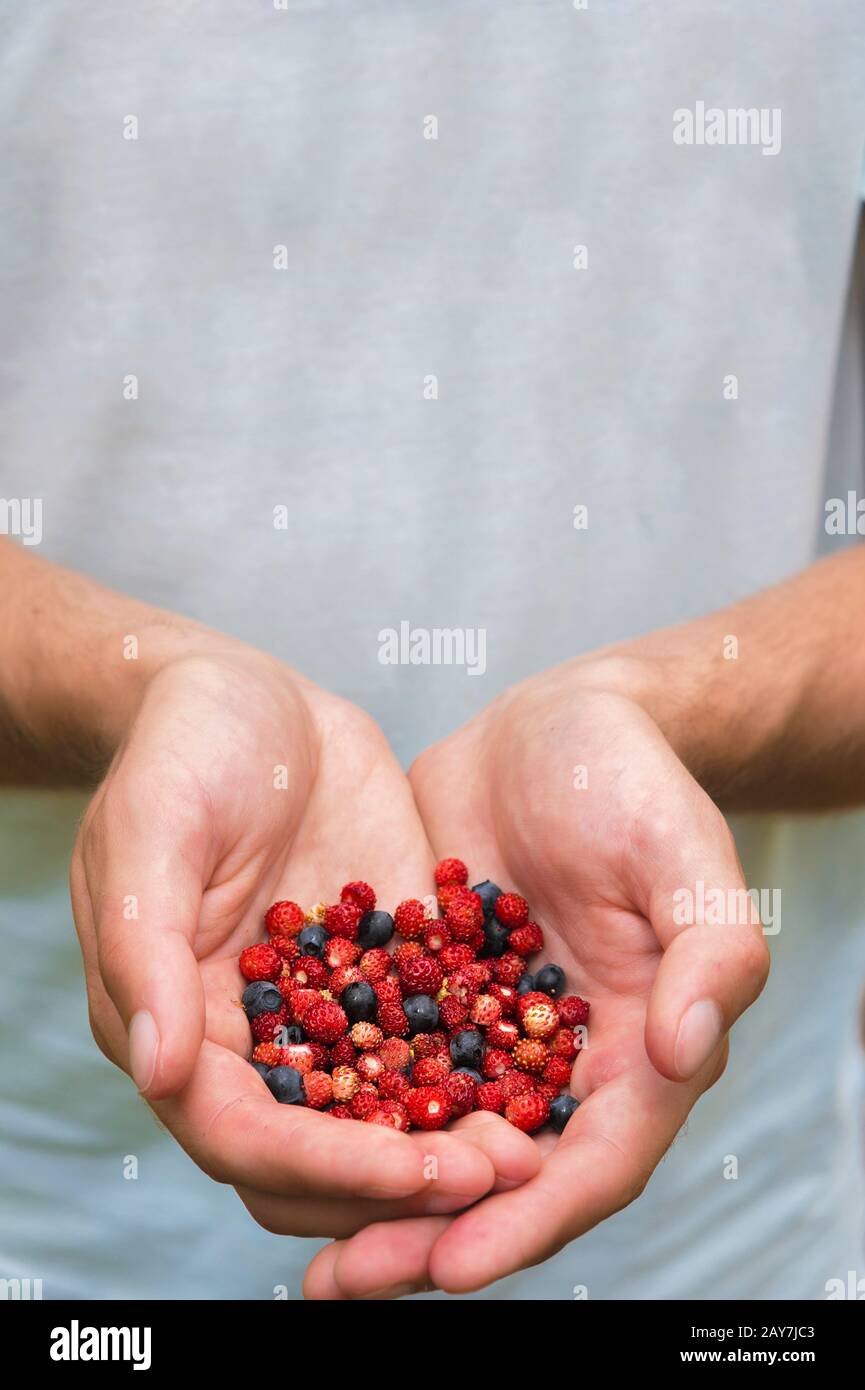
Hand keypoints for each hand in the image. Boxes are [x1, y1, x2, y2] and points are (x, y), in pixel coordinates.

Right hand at [70, 646, 538, 1246]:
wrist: (255, 695)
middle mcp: (253, 1037)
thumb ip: (145, 945)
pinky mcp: (386, 968)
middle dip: (400, 1181)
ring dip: (448, 1145)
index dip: (325, 1165)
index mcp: (179, 1022)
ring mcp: (325, 1008)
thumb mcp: (154, 828)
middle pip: (317, 1155)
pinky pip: (431, 1038)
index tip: (412, 1173)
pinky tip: (545, 1073)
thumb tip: (158, 1068)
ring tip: (532, 1148)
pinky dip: (477, 1068)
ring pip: (381, 1115)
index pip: (242, 1134)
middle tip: (496, 1175)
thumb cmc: (183, 747)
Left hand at [304, 666, 768, 1295]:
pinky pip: (381, 1065)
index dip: (524, 1221)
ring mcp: (489, 1031)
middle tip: (345, 1283)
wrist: (556, 720)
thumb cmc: (636, 781)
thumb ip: (707, 953)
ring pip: (430, 1138)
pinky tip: (272, 1129)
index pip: (591, 1163)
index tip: (452, 1264)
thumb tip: (685, 1053)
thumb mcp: (684, 856)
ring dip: (371, 1196)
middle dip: (427, 1236)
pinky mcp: (430, 991)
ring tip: (301, 1250)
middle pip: (499, 1177)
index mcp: (638, 1051)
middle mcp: (561, 1061)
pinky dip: (339, 1108)